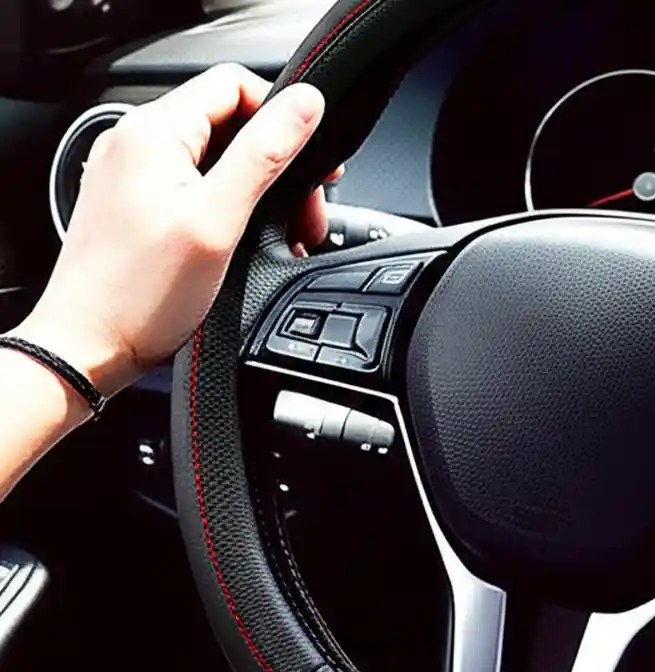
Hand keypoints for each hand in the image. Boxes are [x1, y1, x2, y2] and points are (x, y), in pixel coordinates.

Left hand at [12, 64, 330, 399]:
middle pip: (229, 120)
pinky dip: (227, 204)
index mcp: (155, 131)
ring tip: (278, 232)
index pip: (235, 84)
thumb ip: (266, 154)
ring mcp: (131, 172)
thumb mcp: (219, 218)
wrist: (87, 347)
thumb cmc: (140, 293)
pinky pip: (192, 183)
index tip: (311, 161)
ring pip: (214, 154)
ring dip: (256, 187)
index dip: (283, 116)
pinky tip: (242, 239)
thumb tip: (306, 103)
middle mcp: (136, 142)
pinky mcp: (133, 202)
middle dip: (276, 160)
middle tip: (303, 211)